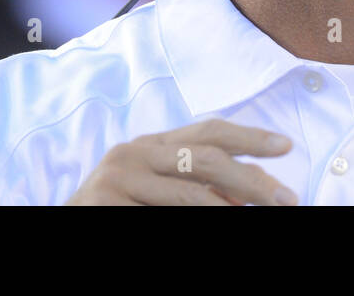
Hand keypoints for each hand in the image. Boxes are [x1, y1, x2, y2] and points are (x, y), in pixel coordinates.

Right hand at [66, 118, 298, 205]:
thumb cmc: (121, 209)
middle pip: (206, 158)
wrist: (66, 222)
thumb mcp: (161, 192)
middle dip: (252, 180)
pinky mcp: (105, 201)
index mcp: (152, 144)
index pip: (208, 131)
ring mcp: (118, 176)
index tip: (285, 146)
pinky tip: (222, 222)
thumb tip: (254, 190)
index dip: (249, 137)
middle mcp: (135, 151)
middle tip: (287, 200)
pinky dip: (195, 222)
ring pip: (189, 193)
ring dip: (228, 209)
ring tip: (257, 219)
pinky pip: (163, 216)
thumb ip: (199, 185)